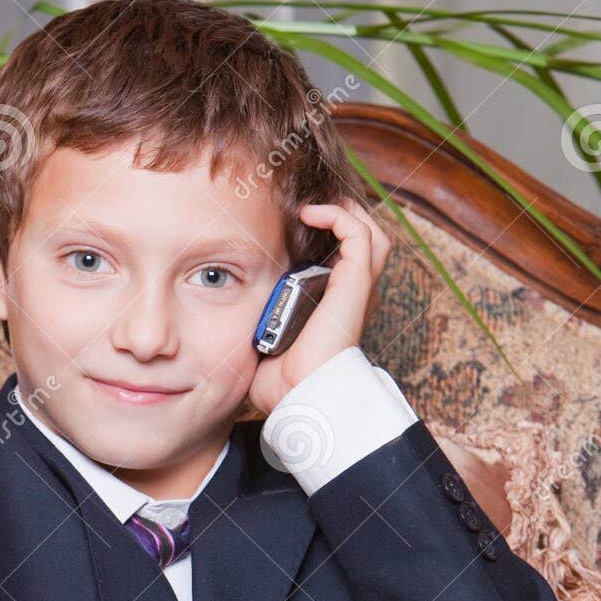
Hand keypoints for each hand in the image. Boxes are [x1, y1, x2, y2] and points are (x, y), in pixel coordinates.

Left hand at [247, 197, 390, 416]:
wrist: (299, 394)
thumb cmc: (282, 383)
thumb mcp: (265, 343)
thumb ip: (258, 326)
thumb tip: (231, 320)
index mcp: (334, 309)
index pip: (342, 262)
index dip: (326, 238)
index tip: (293, 224)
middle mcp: (351, 296)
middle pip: (363, 242)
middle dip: (340, 217)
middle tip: (306, 209)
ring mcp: (357, 288)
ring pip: (369, 232)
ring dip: (344, 211)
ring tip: (311, 207)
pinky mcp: (356, 282)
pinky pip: (358, 233)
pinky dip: (338, 216)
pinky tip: (309, 213)